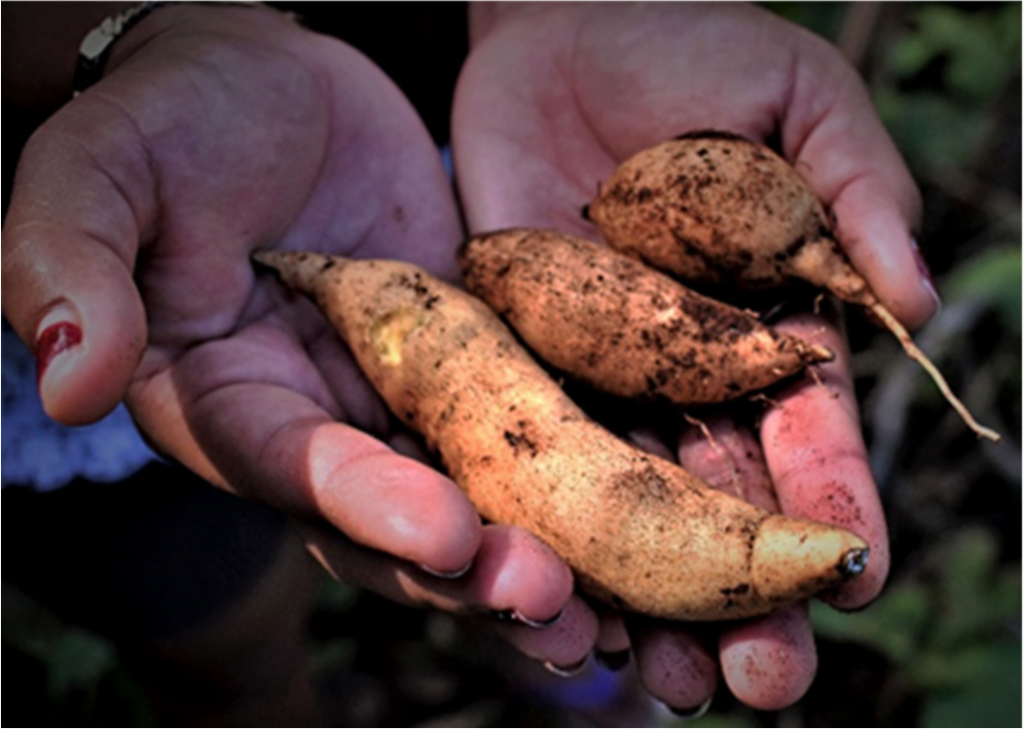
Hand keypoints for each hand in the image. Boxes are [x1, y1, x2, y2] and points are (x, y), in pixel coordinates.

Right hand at [0, 5, 589, 666]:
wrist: (274, 87)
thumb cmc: (174, 120)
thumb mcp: (99, 173)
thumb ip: (70, 266)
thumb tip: (71, 380)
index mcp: (227, 403)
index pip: (294, 468)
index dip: (366, 506)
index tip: (447, 533)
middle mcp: (320, 427)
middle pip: (395, 522)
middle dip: (472, 572)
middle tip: (555, 605)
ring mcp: (404, 404)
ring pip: (474, 501)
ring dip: (541, 560)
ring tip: (618, 615)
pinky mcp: (476, 366)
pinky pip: (529, 432)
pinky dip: (582, 482)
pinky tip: (650, 522)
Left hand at [452, 0, 925, 708]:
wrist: (558, 31)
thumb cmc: (693, 49)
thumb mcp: (795, 102)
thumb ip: (856, 192)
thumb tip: (916, 297)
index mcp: (770, 325)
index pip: (809, 436)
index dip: (833, 507)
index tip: (853, 583)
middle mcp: (685, 370)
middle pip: (720, 500)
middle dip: (744, 594)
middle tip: (760, 687)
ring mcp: (597, 372)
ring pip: (625, 504)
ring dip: (643, 595)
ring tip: (658, 683)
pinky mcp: (515, 358)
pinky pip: (527, 450)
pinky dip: (539, 523)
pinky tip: (546, 592)